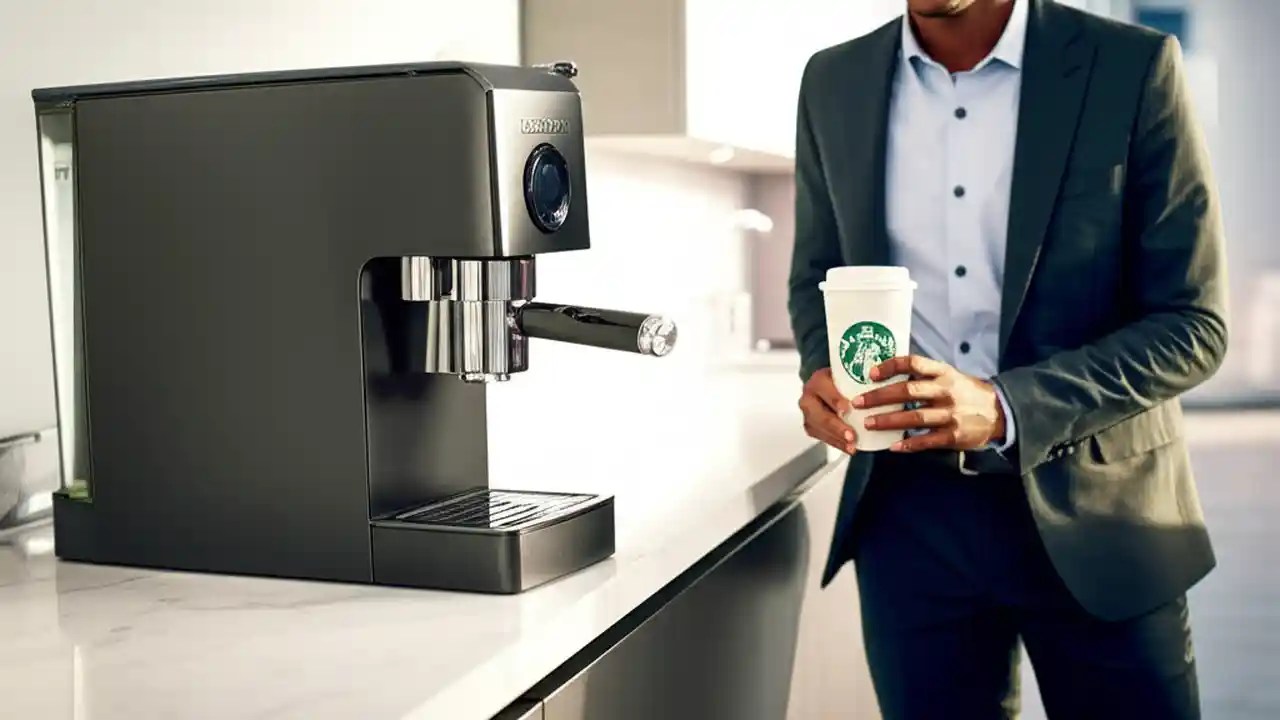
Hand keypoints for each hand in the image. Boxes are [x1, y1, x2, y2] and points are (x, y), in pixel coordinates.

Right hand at [798, 367, 857, 454]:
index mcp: (819, 379)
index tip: (847, 409)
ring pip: (817, 427)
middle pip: (818, 413)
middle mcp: (810, 395)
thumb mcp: (853, 375)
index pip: (823, 388)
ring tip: (851, 446)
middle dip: (835, 426)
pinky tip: (848, 447)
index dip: (835, 399)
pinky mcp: (811, 425)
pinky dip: (836, 443)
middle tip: (851, 435)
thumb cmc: (847, 380)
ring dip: (836, 438)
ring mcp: (808, 412)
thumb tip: (884, 387)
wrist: (837, 386)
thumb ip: (862, 382)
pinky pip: (821, 436)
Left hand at [855, 355, 1005, 451]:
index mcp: (943, 373)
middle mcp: (946, 391)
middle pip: (908, 391)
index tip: (870, 373)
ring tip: (868, 423)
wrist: (1000, 412)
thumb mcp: (950, 376)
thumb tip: (888, 373)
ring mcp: (951, 414)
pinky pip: (927, 441)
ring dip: (888, 421)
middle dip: (879, 397)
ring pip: (914, 417)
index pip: (914, 363)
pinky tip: (893, 446)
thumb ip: (924, 375)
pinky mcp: (954, 435)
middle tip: (858, 402)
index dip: (890, 366)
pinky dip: (909, 444)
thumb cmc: (966, 392)